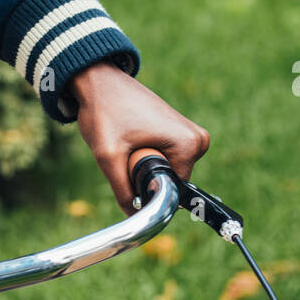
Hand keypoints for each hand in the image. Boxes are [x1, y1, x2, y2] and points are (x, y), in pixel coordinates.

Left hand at [71, 61, 210, 213]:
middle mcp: (198, 141)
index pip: (171, 192)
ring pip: (163, 172)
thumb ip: (122, 190)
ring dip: (141, 165)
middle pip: (168, 182)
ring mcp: (192, 136)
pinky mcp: (181, 134)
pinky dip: (144, 156)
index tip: (125, 169)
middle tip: (124, 150)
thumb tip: (134, 218)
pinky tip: (131, 137)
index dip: (145, 190)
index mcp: (189, 145)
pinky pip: (163, 160)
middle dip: (142, 175)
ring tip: (127, 141)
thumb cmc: (105, 111)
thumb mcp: (108, 156)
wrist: (100, 81)